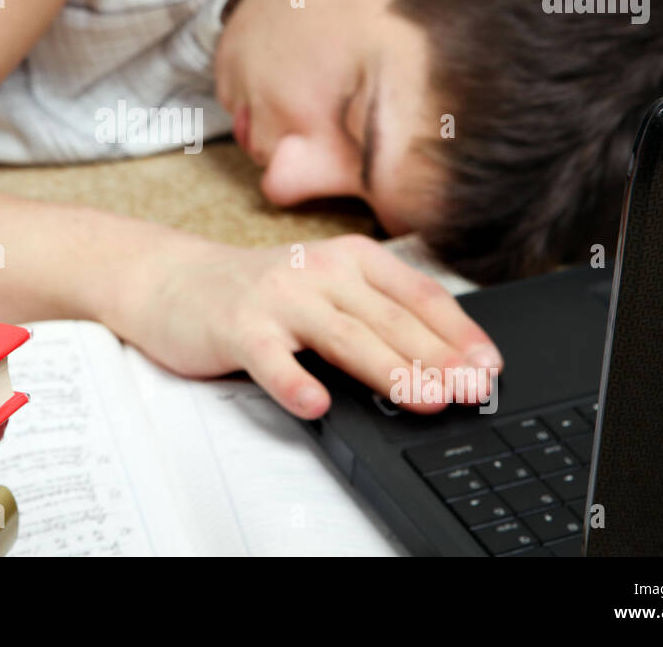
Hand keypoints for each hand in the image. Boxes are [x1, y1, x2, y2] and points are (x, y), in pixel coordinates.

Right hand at [110, 234, 501, 418]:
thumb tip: (441, 365)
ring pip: (344, 337)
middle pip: (390, 319)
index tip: (489, 366)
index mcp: (349, 259)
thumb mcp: (324, 290)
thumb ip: (373, 317)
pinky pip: (270, 359)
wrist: (173, 281)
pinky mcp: (238, 327)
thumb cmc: (258, 294)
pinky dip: (294, 382)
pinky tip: (315, 403)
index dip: (459, 332)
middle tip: (471, 392)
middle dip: (438, 359)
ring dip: (390, 371)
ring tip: (424, 399)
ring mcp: (278, 298)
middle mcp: (318, 271)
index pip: (418, 294)